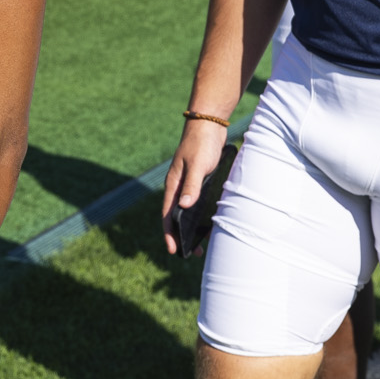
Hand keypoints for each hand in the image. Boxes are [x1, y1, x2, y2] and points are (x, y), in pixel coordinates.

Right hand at [161, 118, 229, 254]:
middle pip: (177, 216)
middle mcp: (179, 187)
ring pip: (188, 211)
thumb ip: (192, 186)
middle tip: (192, 253)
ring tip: (203, 243)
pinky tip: (211, 223)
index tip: (173, 250)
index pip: (168, 214)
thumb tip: (184, 207)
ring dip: (194, 227)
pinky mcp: (200, 181)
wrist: (208, 125)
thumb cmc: (201, 144)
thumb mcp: (197, 165)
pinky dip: (202, 216)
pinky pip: (198, 204)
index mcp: (173, 184)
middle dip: (182, 236)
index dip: (169, 233)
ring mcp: (189, 185)